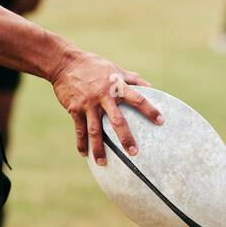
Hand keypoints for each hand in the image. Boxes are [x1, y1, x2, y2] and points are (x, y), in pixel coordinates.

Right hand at [50, 50, 161, 164]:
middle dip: (125, 137)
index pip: (137, 98)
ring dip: (99, 148)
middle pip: (117, 120)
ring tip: (103, 163)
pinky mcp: (74, 109)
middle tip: (134, 153)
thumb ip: (133, 79)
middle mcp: (103, 96)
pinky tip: (85, 155)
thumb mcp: (115, 69)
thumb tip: (151, 87)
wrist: (65, 63)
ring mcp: (88, 104)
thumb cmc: (94, 66)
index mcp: (116, 85)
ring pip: (94, 130)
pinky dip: (81, 143)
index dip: (149, 109)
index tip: (160, 121)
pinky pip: (79, 130)